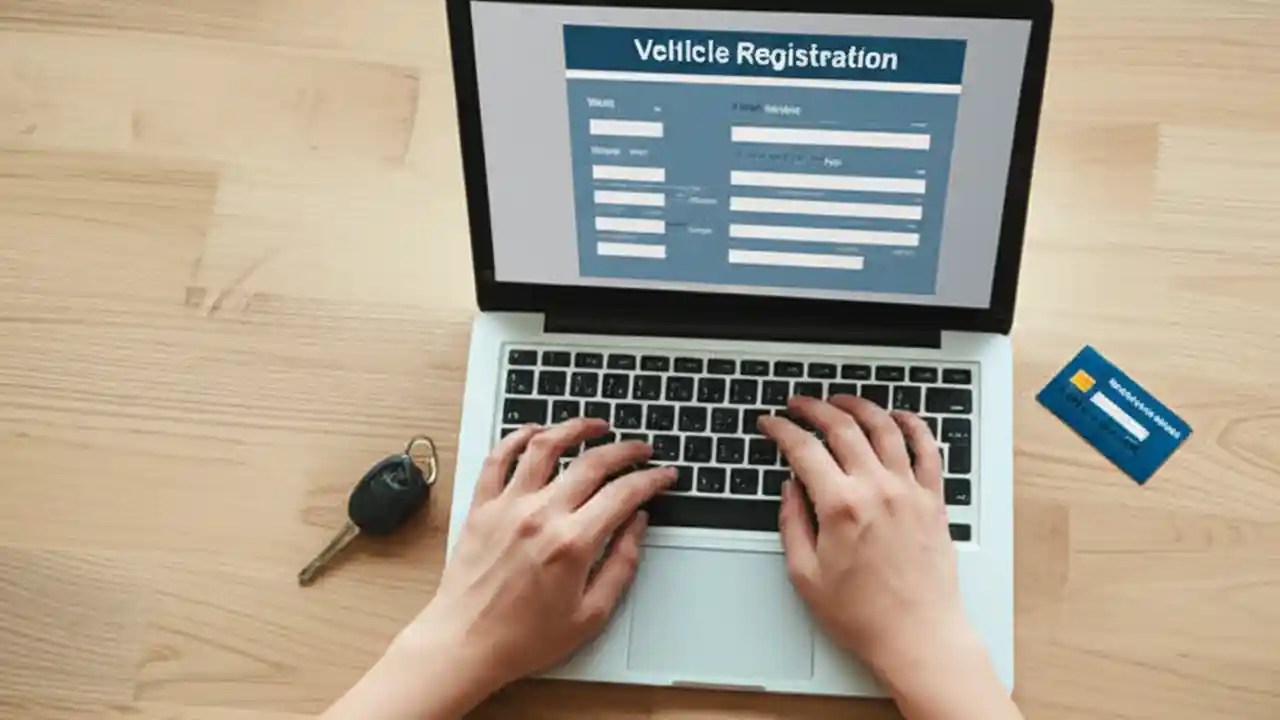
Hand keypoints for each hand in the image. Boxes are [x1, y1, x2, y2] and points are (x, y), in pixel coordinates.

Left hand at [324, 419, 674, 719]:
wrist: (465, 644)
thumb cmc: (524, 638)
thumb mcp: (591, 614)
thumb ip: (622, 564)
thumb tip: (637, 525)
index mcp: (572, 543)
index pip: (623, 494)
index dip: (651, 479)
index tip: (664, 475)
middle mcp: (541, 515)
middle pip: (592, 462)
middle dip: (626, 450)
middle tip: (642, 448)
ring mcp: (508, 506)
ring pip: (545, 446)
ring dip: (574, 427)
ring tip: (595, 425)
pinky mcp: (482, 507)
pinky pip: (498, 458)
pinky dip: (518, 437)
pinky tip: (536, 431)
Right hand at [761, 396, 1017, 719]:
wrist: (917, 637)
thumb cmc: (863, 615)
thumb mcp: (806, 574)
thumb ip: (792, 523)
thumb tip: (790, 488)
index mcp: (841, 507)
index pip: (804, 450)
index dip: (781, 430)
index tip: (771, 424)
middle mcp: (877, 490)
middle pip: (843, 428)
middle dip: (814, 408)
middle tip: (798, 403)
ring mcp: (909, 492)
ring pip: (885, 428)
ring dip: (859, 406)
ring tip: (841, 400)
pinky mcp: (933, 501)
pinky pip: (927, 450)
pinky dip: (913, 426)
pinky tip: (899, 417)